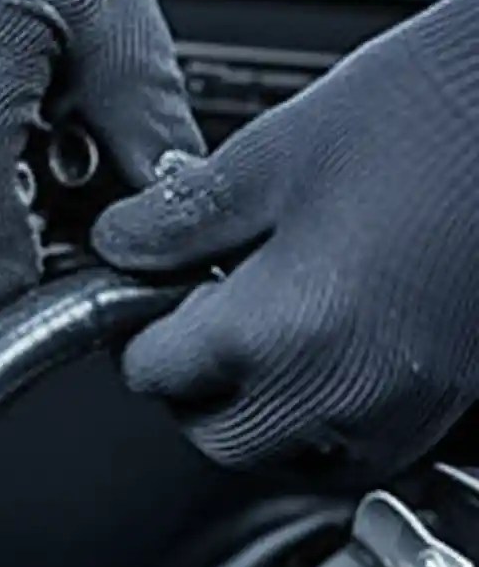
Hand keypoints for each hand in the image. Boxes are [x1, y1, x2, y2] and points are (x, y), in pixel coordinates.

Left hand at [93, 0, 478, 483]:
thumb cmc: (440, 109)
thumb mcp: (278, 152)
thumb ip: (182, 215)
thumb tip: (120, 241)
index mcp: (286, 328)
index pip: (155, 373)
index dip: (135, 327)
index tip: (140, 291)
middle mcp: (347, 389)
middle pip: (214, 435)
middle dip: (184, 382)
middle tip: (189, 311)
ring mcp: (406, 404)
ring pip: (285, 457)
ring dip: (249, 411)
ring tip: (251, 331)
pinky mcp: (448, 398)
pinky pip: (355, 449)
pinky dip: (316, 420)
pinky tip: (314, 352)